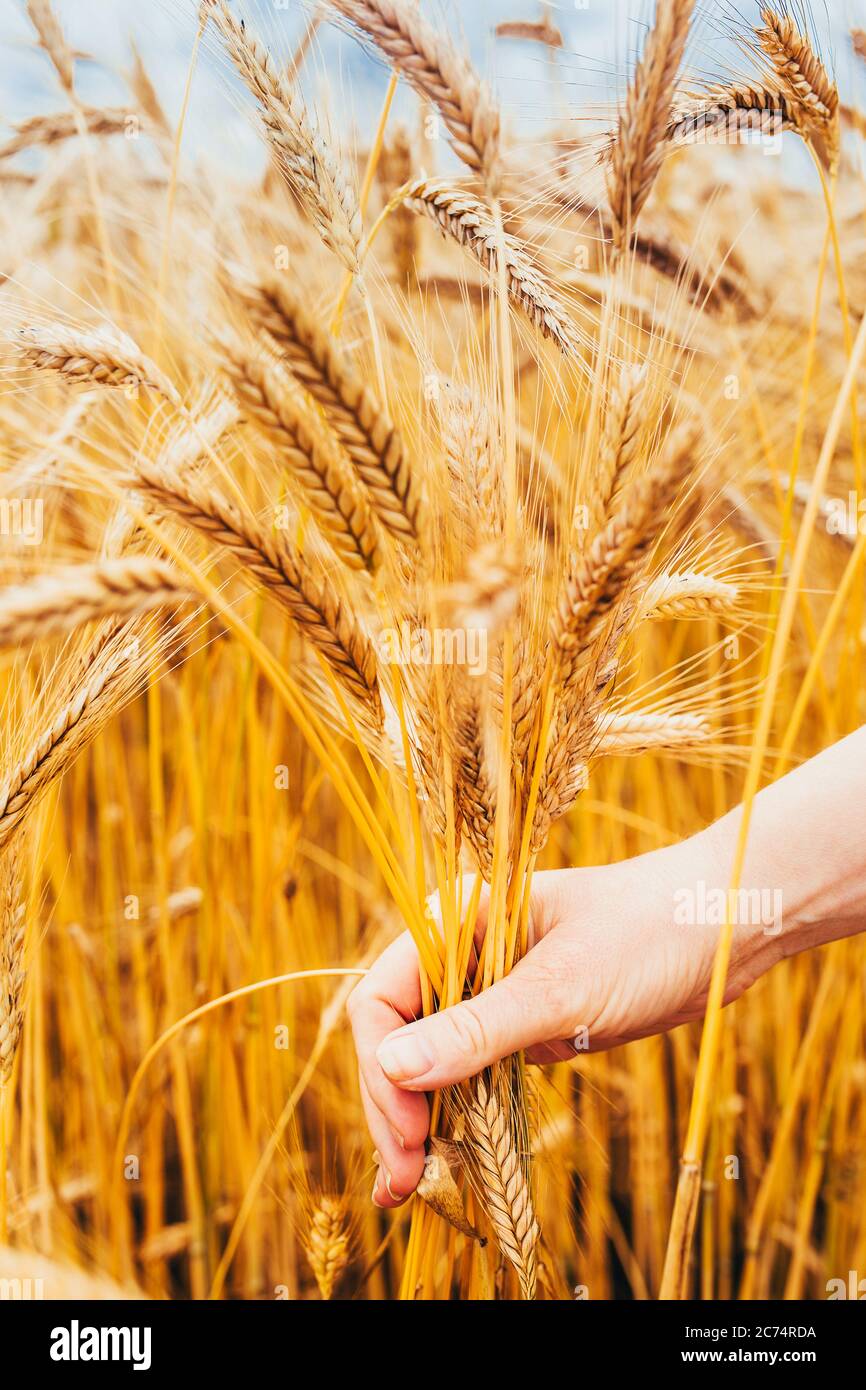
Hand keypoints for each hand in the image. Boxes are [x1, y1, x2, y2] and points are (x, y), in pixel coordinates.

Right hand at [348, 834, 780, 1207]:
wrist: (722, 928)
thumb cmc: (647, 933)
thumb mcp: (562, 987)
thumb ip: (478, 1029)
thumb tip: (392, 1069)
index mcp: (455, 920)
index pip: (382, 997)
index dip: (382, 1067)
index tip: (409, 1130)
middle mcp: (462, 954)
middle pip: (398, 1036)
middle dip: (393, 1107)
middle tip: (404, 1180)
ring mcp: (492, 991)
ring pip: (430, 1060)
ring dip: (417, 1119)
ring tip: (410, 1187)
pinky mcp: (525, 1023)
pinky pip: (473, 1071)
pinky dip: (456, 1113)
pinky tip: (444, 1159)